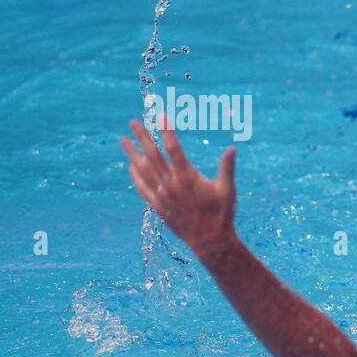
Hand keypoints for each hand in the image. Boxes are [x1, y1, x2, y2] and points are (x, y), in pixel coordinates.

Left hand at [121, 117, 237, 257]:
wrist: (210, 240)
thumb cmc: (222, 213)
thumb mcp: (228, 189)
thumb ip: (227, 167)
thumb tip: (232, 148)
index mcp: (188, 177)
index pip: (174, 149)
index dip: (167, 131)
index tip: (160, 116)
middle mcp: (172, 184)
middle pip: (153, 156)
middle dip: (143, 137)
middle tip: (133, 122)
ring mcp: (162, 196)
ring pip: (143, 170)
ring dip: (133, 154)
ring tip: (124, 140)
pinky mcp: (158, 207)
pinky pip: (142, 188)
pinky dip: (135, 176)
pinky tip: (131, 166)